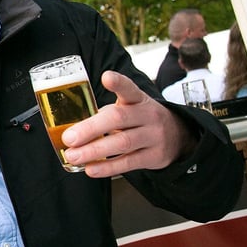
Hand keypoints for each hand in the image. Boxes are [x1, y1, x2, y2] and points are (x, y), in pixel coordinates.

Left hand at [62, 70, 197, 176]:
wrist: (178, 137)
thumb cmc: (141, 120)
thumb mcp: (130, 109)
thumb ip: (106, 114)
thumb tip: (72, 131)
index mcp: (138, 99)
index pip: (129, 88)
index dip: (118, 83)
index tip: (106, 77)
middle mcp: (147, 115)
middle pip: (119, 119)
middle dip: (90, 128)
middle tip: (68, 138)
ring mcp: (153, 136)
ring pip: (122, 142)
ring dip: (94, 151)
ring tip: (73, 156)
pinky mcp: (154, 156)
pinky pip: (128, 163)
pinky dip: (107, 167)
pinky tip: (90, 169)